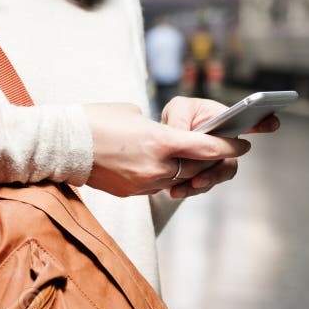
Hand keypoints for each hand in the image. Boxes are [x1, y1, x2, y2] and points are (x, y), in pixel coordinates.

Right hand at [81, 102, 251, 197]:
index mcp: (161, 141)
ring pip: (177, 181)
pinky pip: (156, 187)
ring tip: (187, 159)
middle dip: (209, 161)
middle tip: (218, 152)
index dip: (230, 147)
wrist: (64, 146)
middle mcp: (157, 166)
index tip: (243, 144)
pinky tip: (158, 166)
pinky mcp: (130, 192)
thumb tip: (165, 140)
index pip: (208, 147)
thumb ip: (158, 130)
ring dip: (185, 171)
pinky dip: (162, 177)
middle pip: (196, 169)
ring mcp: (143, 183)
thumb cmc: (96, 122)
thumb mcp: (134, 115)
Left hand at [161, 96, 280, 197]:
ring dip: (207, 180)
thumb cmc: (178, 117)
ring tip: (192, 183)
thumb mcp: (178, 109)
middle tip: (213, 167)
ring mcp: (215, 161)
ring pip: (219, 175)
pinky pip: (202, 185)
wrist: (163, 139)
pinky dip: (190, 189)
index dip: (263, 122)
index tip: (272, 122)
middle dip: (223, 167)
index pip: (250, 122)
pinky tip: (177, 190)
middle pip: (233, 157)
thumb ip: (181, 120)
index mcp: (225, 122)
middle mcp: (225, 143)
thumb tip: (182, 134)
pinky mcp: (202, 175)